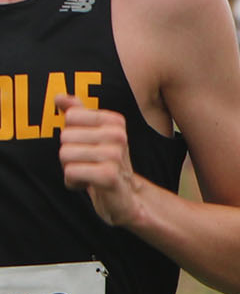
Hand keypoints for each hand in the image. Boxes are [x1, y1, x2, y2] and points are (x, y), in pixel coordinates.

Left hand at [55, 94, 144, 227]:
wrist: (126, 196)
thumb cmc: (107, 164)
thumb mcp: (93, 136)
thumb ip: (78, 114)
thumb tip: (59, 97)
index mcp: (115, 121)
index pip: (70, 117)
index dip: (72, 135)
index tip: (87, 146)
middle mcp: (118, 135)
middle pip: (65, 137)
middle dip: (69, 155)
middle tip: (87, 164)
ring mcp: (115, 155)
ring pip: (65, 155)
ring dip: (70, 169)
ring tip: (88, 173)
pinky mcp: (108, 175)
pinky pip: (70, 172)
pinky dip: (73, 181)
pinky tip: (88, 184)